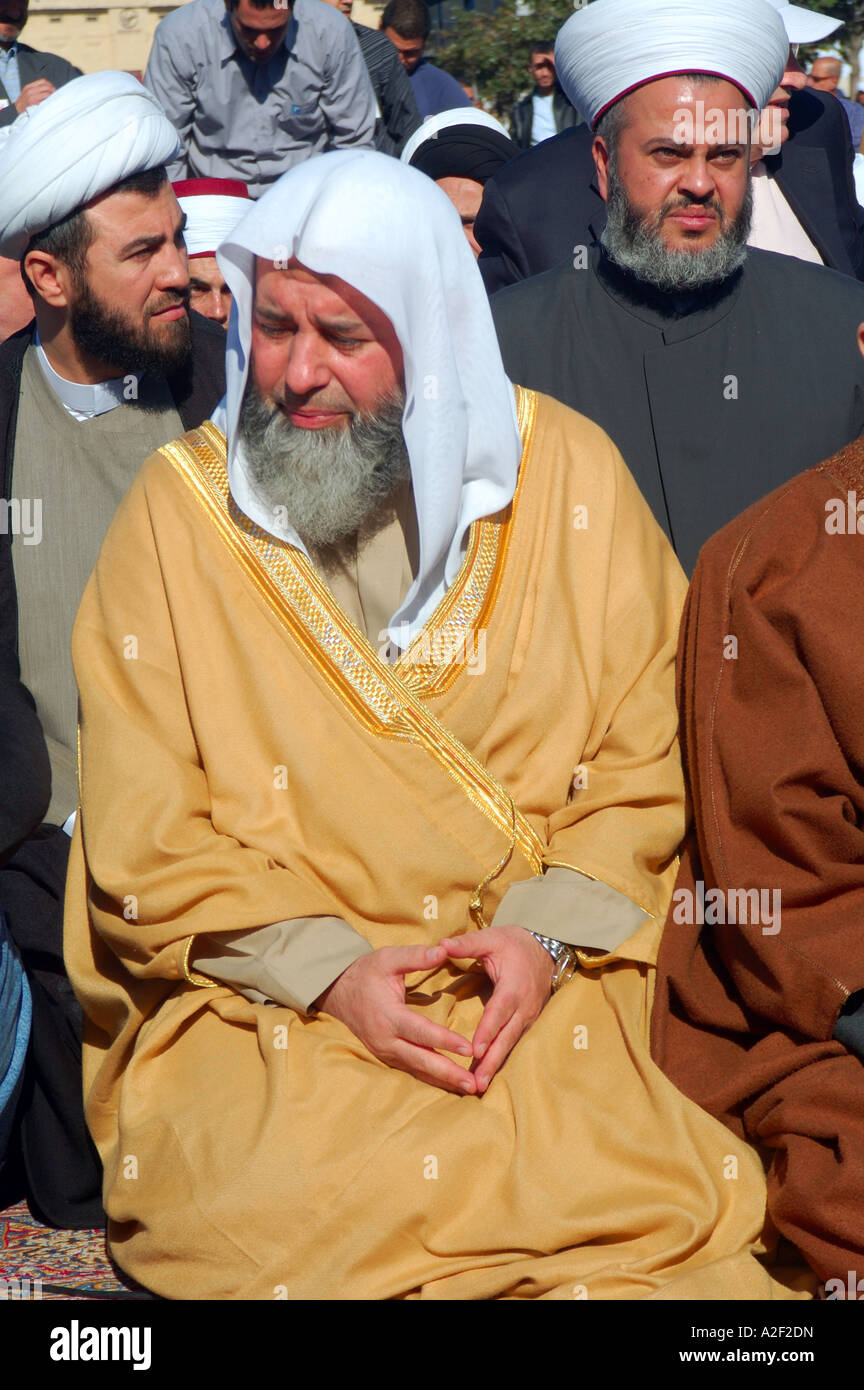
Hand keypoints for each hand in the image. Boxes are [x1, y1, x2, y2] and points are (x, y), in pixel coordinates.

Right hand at [14, 80, 55, 113]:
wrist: (16, 114)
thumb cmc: (24, 107)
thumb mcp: (28, 96)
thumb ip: (36, 92)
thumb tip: (50, 91)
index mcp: (28, 87)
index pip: (43, 81)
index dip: (50, 85)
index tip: (54, 90)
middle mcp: (29, 90)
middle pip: (46, 85)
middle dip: (53, 90)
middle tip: (56, 95)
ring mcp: (31, 95)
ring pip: (47, 91)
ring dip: (52, 94)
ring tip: (55, 99)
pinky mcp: (33, 101)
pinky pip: (45, 96)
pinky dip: (50, 98)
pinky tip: (51, 102)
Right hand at [314, 943, 477, 1094]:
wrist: (336, 991)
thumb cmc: (366, 973)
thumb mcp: (388, 958)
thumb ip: (416, 956)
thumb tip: (443, 949)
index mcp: (388, 1016)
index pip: (421, 1032)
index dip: (445, 1041)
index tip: (469, 1049)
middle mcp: (386, 1040)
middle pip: (421, 1061)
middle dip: (449, 1073)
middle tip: (474, 1085)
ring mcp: (384, 1051)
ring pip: (418, 1070)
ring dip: (444, 1081)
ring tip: (470, 1088)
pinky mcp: (386, 1056)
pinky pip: (412, 1069)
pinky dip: (432, 1078)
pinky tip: (450, 1083)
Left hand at [438, 925, 553, 1093]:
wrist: (545, 947)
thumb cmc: (514, 943)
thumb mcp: (491, 938)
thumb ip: (466, 944)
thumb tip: (440, 946)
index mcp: (513, 987)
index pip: (499, 1012)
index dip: (488, 1031)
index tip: (475, 1050)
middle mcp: (524, 1006)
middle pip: (506, 1037)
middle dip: (491, 1061)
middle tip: (476, 1083)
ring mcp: (528, 1016)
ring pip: (511, 1044)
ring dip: (496, 1065)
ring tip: (479, 1085)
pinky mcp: (527, 1021)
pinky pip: (513, 1041)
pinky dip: (501, 1057)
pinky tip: (489, 1072)